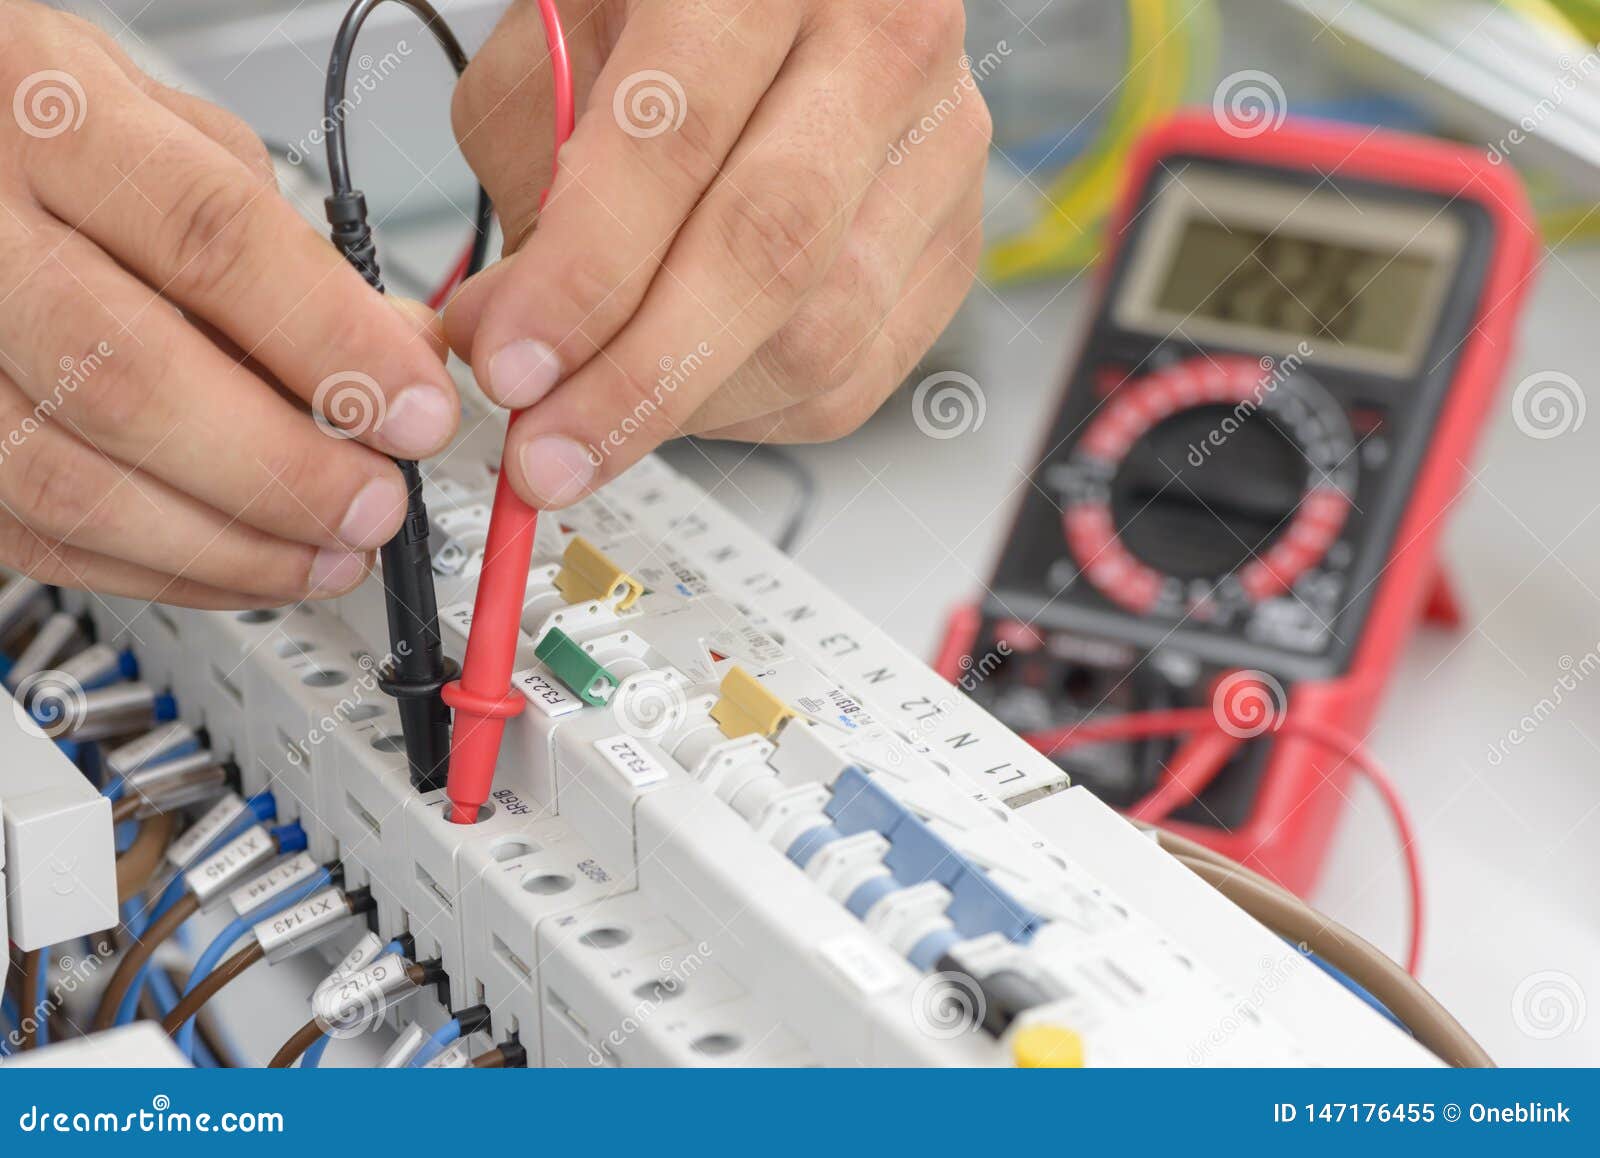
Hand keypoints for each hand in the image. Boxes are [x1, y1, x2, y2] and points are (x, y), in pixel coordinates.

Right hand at [0, 2, 459, 606]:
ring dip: (231, 544)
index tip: (419, 413)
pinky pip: (39, 535)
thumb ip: (292, 248)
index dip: (331, 343)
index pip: (209, 240)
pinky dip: (165, 570)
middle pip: (131, 377)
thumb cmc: (54, 137)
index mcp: (50, 116)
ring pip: (71, 482)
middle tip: (378, 505)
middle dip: (285, 469)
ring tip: (334, 554)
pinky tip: (249, 563)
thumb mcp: (177, 140)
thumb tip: (409, 354)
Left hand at [448, 0, 987, 507]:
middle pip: (770, 251)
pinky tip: (685, 398)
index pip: (678, 139)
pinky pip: (855, 381)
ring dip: (687, 412)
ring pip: (821, 336)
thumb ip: (529, 176)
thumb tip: (504, 343)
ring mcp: (940, 154)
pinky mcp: (955, 247)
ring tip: (597, 422)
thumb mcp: (564, 44)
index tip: (512, 366)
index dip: (587, 274)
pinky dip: (749, 415)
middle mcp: (885, 45)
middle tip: (552, 452)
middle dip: (640, 378)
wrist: (797, 5)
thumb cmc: (668, 17)